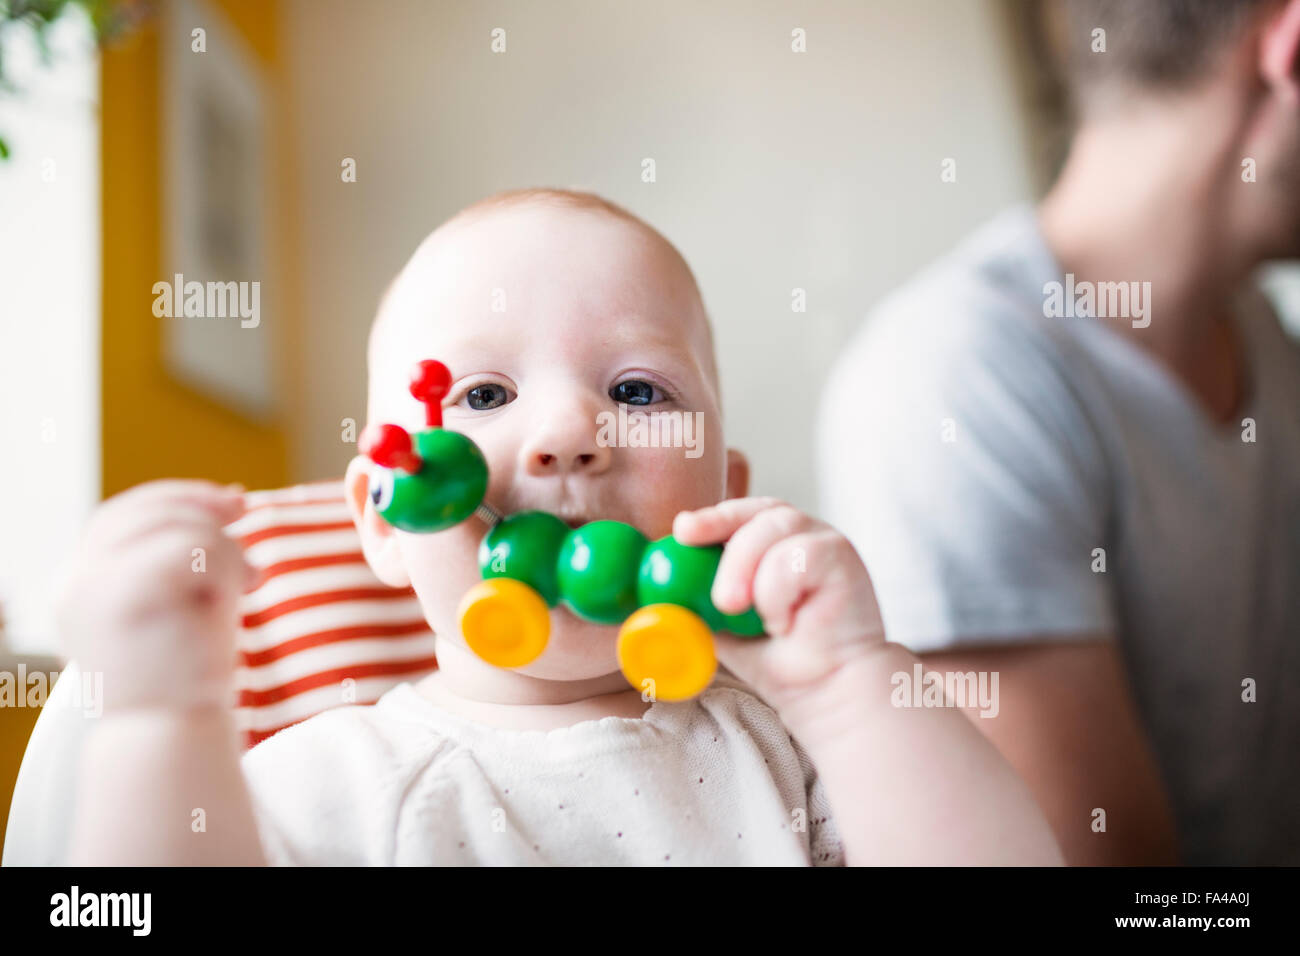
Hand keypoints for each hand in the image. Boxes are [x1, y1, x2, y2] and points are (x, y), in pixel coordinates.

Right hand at [57, 480, 252, 712]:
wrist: (175, 734)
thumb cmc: (189, 674)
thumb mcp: (184, 598)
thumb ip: (189, 553)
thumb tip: (229, 497)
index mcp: (82, 584)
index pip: (122, 516)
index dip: (179, 497)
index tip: (233, 499)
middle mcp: (74, 584)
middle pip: (139, 511)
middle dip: (202, 507)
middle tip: (248, 518)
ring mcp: (91, 590)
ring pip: (170, 525)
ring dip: (224, 546)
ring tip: (245, 583)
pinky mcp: (121, 600)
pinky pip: (190, 548)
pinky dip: (228, 563)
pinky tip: (241, 596)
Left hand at [673, 496, 885, 712]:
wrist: (821, 689)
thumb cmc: (774, 657)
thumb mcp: (720, 626)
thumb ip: (691, 604)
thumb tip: (645, 600)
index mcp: (767, 541)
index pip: (736, 514)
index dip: (709, 518)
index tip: (682, 531)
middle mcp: (797, 533)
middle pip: (755, 512)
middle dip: (721, 531)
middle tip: (699, 562)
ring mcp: (823, 540)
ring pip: (774, 529)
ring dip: (747, 570)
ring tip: (742, 611)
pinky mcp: (842, 557)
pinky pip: (797, 558)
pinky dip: (779, 595)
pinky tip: (788, 623)